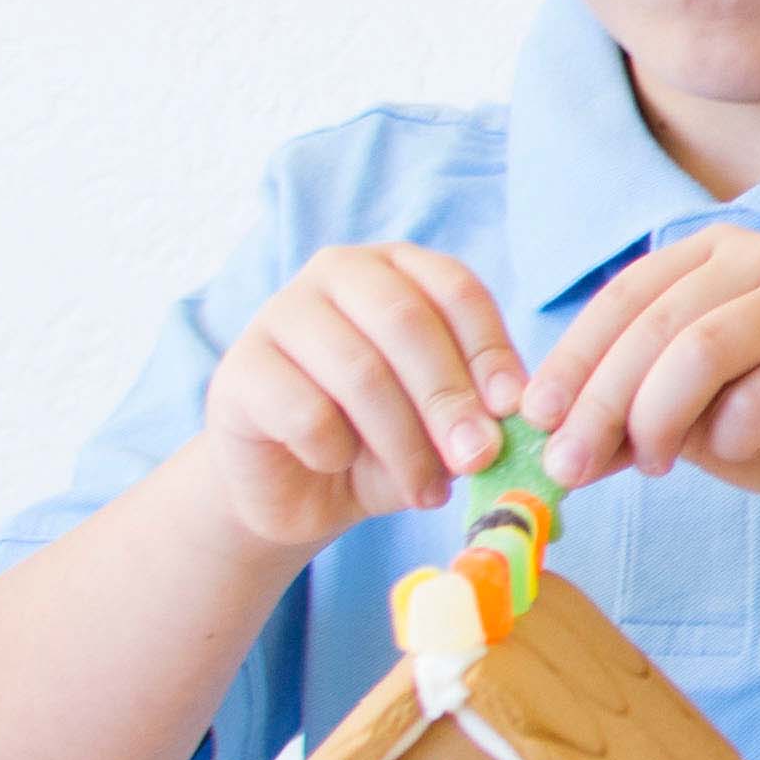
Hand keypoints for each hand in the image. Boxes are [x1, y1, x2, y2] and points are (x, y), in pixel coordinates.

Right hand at [197, 245, 527, 550]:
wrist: (292, 488)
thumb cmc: (380, 442)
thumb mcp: (442, 424)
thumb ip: (477, 412)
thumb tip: (520, 417)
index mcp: (400, 269)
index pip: (456, 289)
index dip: (491, 351)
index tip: (517, 409)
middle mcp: (339, 272)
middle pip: (408, 323)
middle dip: (450, 399)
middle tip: (477, 459)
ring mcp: (281, 313)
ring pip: (360, 372)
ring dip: (403, 442)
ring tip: (426, 490)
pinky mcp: (240, 370)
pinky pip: (306, 412)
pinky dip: (335, 452)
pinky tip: (336, 465)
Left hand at [526, 227, 759, 535]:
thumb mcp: (674, 413)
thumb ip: (617, 410)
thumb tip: (538, 431)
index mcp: (714, 253)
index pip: (624, 295)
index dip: (572, 358)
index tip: (533, 418)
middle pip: (656, 324)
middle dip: (601, 401)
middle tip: (569, 463)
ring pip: (701, 352)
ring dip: (658, 420)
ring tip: (653, 463)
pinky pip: (758, 397)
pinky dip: (730, 437)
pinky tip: (741, 448)